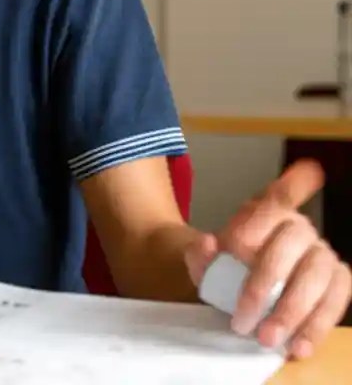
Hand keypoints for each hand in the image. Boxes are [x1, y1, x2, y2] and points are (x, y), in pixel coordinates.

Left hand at [184, 158, 350, 358]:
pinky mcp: (338, 281)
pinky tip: (297, 346)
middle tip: (242, 320)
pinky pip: (336, 301)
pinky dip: (317, 326)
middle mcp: (300, 228)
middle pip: (291, 246)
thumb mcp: (201, 260)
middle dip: (264, 286)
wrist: (233, 287)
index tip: (283, 199)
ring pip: (318, 277)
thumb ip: (200, 252)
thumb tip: (208, 243)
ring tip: (266, 338)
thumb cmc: (221, 267)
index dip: (287, 191)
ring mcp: (323, 254)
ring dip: (291, 311)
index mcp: (266, 212)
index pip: (276, 198)